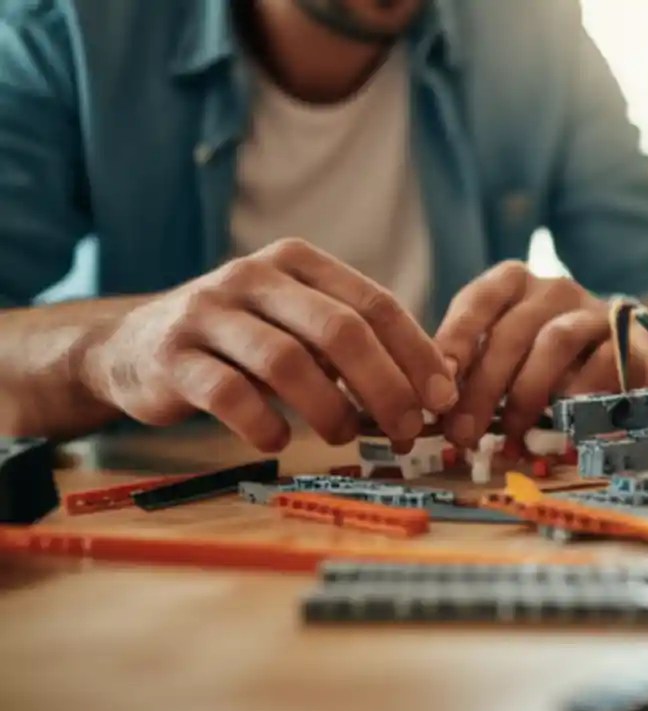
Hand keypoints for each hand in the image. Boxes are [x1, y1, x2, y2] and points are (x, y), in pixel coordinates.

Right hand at [80, 238, 456, 451]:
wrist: (132, 346)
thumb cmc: (241, 340)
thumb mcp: (297, 322)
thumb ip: (356, 344)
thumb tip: (437, 388)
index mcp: (297, 262)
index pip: (375, 304)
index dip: (416, 354)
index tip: (443, 398)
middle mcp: (252, 277)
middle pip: (339, 331)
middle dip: (385, 387)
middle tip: (406, 429)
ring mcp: (208, 314)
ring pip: (288, 362)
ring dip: (330, 410)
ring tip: (344, 437)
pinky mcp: (173, 357)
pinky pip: (230, 396)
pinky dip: (265, 426)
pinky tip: (279, 442)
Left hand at [433, 261, 644, 447]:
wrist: (623, 351)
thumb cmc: (546, 355)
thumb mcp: (505, 352)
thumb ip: (471, 369)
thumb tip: (431, 409)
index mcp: (513, 283)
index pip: (478, 300)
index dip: (456, 339)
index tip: (439, 380)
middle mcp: (552, 289)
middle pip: (511, 331)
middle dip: (483, 386)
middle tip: (463, 432)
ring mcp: (592, 311)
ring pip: (555, 342)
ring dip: (526, 393)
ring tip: (509, 434)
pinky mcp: (625, 340)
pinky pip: (602, 363)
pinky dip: (578, 394)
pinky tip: (562, 424)